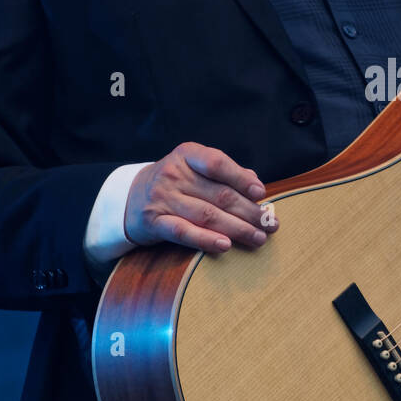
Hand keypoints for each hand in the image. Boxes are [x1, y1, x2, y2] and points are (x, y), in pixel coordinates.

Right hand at [124, 142, 278, 253]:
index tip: (261, 194)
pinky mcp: (154, 222)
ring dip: (237, 228)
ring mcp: (162, 198)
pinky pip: (184, 232)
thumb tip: (255, 183)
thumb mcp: (195, 168)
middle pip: (219, 194)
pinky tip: (226, 245)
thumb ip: (225, 173)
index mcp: (187, 154)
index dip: (241, 179)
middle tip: (270, 224)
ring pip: (207, 215)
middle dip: (249, 211)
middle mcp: (173, 174)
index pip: (217, 163)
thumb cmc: (176, 183)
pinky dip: (206, 239)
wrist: (130, 198)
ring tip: (258, 238)